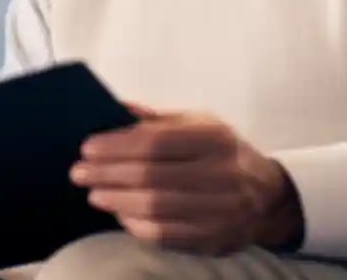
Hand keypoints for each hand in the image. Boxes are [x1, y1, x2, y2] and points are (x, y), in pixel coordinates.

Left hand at [71, 104, 303, 255]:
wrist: (267, 197)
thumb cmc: (221, 153)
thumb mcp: (199, 123)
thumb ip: (157, 119)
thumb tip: (113, 107)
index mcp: (215, 139)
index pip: (156, 143)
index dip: (117, 146)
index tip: (88, 148)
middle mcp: (222, 174)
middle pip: (150, 177)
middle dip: (107, 175)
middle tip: (79, 173)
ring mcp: (220, 211)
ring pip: (155, 209)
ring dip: (116, 201)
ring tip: (94, 194)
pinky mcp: (214, 238)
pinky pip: (165, 235)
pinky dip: (136, 225)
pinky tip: (120, 214)